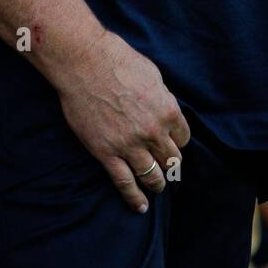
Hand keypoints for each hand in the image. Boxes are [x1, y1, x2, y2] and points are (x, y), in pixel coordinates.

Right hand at [55, 29, 190, 213]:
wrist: (84, 64)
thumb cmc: (117, 61)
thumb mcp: (152, 75)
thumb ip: (162, 97)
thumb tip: (164, 108)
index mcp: (167, 110)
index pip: (183, 137)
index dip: (178, 141)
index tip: (172, 142)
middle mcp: (153, 132)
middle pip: (171, 159)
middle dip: (170, 163)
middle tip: (167, 166)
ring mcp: (130, 145)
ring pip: (152, 175)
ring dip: (157, 183)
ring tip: (157, 186)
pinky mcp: (107, 154)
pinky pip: (125, 183)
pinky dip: (134, 198)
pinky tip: (141, 207)